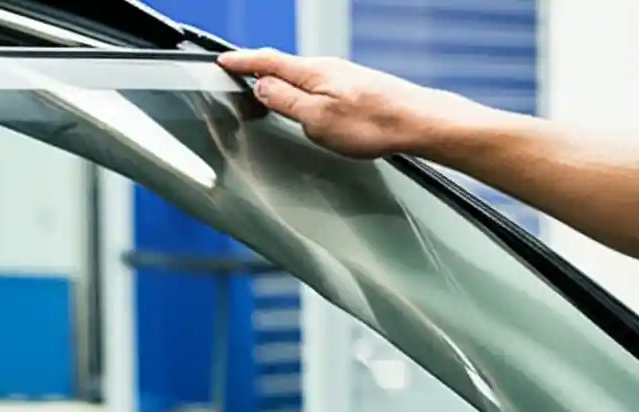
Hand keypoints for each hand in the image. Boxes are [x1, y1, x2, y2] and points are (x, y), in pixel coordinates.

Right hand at [217, 48, 486, 158]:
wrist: (417, 121)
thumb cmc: (371, 123)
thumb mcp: (316, 118)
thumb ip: (285, 101)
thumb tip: (261, 86)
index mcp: (311, 73)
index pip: (266, 61)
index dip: (241, 62)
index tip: (222, 62)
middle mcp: (327, 68)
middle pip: (283, 65)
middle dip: (258, 68)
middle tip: (238, 71)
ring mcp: (344, 76)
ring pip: (302, 76)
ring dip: (281, 81)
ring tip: (266, 88)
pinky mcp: (358, 88)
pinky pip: (319, 85)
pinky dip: (303, 90)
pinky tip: (307, 102)